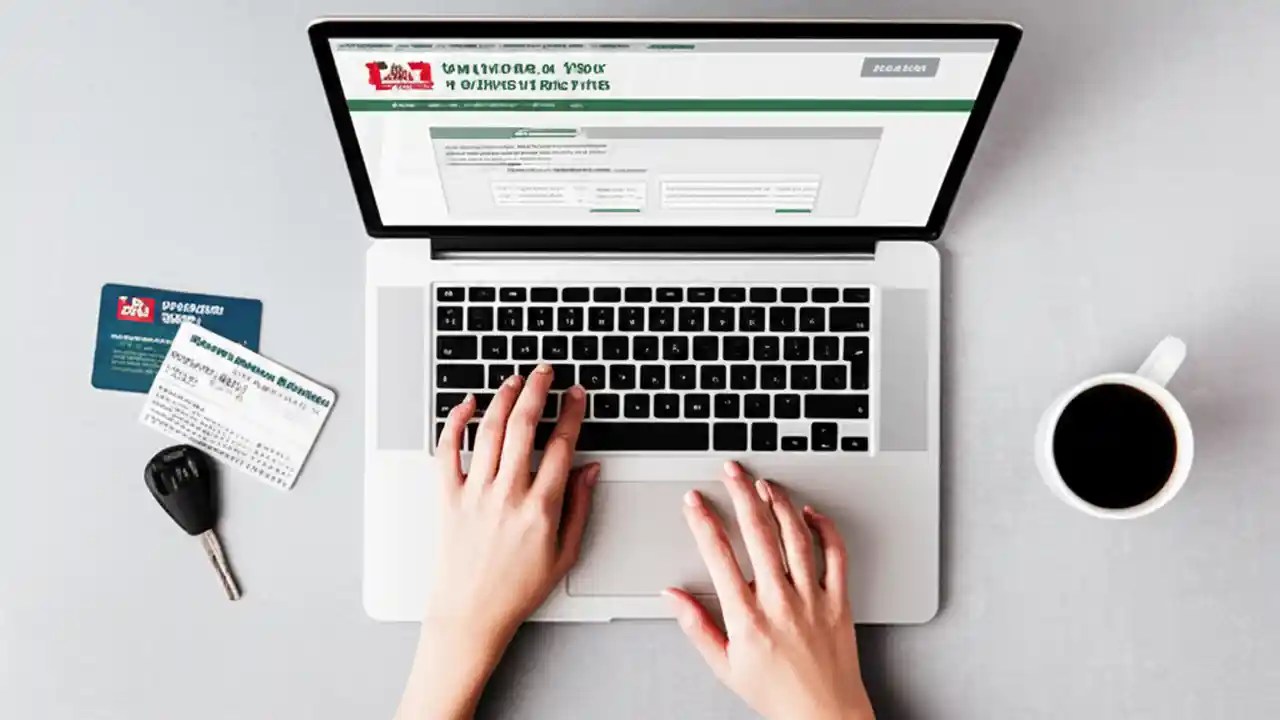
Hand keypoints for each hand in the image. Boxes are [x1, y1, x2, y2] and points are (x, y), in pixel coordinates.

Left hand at [397, 365, 597, 719]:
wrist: (471, 614)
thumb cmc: (518, 589)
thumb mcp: (565, 553)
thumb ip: (579, 506)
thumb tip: (590, 469)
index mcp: (541, 508)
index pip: (561, 446)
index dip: (571, 413)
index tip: (577, 395)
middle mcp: (508, 495)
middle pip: (523, 427)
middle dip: (538, 391)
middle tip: (546, 372)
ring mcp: (475, 494)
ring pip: (489, 431)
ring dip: (503, 398)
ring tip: (514, 381)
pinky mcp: (448, 498)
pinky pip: (448, 451)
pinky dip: (454, 423)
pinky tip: (466, 404)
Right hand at [665, 461, 873, 719]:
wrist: (824, 714)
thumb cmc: (775, 693)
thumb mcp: (724, 666)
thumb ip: (696, 626)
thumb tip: (672, 596)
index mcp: (747, 616)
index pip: (719, 554)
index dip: (703, 521)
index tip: (693, 500)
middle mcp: (780, 600)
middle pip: (758, 532)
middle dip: (740, 494)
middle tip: (730, 471)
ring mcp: (812, 596)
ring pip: (795, 535)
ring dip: (778, 502)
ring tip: (764, 483)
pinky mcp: (839, 599)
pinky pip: (834, 554)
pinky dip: (823, 528)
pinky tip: (809, 513)